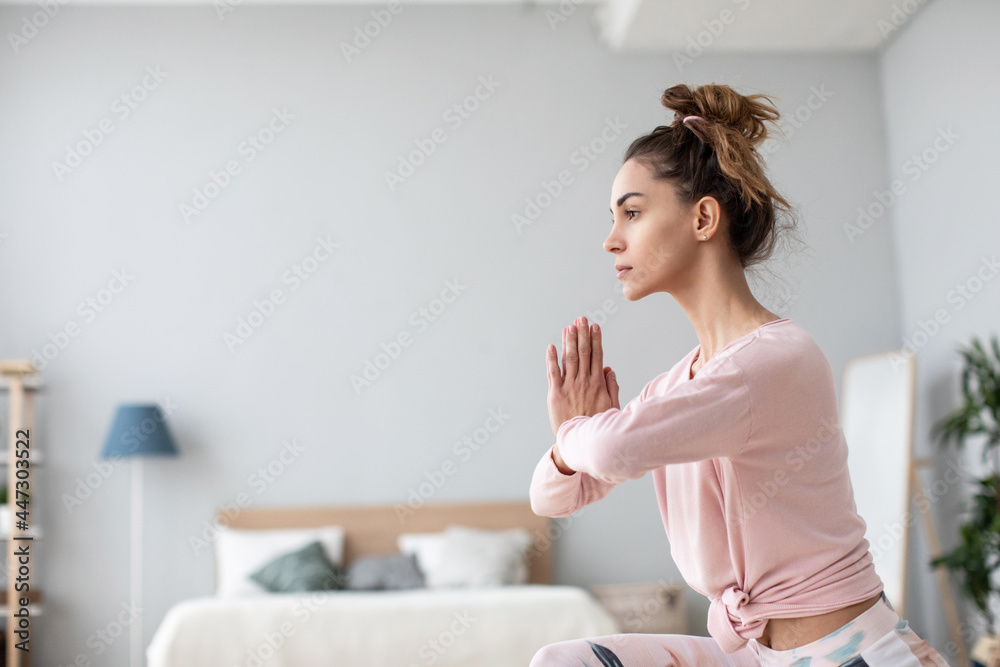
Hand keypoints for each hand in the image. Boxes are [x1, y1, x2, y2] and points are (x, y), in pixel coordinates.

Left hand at [546, 316, 620, 440]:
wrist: (581, 441)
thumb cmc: (598, 424)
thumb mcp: (612, 406)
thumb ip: (612, 386)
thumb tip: (610, 369)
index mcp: (598, 383)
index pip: (597, 356)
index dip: (595, 339)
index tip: (594, 326)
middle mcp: (584, 382)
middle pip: (584, 353)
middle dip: (582, 334)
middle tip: (580, 319)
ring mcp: (569, 387)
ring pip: (569, 359)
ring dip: (569, 341)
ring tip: (569, 327)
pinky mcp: (556, 394)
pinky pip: (553, 373)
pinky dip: (552, 359)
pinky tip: (551, 346)